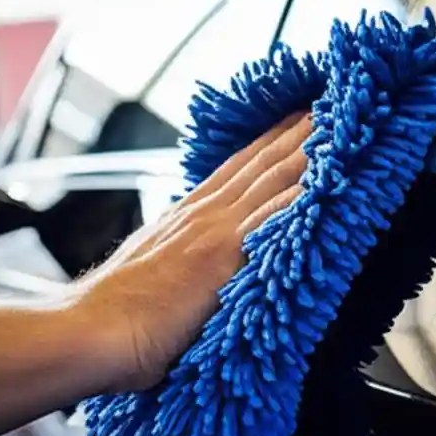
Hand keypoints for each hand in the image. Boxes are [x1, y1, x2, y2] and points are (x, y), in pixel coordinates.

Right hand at [69, 112, 310, 393]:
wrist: (90, 332)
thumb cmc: (115, 320)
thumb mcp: (152, 277)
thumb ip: (179, 265)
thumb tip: (193, 271)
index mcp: (186, 219)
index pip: (237, 168)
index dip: (269, 141)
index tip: (297, 118)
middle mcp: (203, 216)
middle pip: (262, 163)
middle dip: (299, 132)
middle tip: (336, 102)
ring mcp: (215, 232)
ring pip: (274, 177)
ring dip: (310, 149)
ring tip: (345, 123)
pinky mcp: (224, 255)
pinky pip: (273, 214)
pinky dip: (304, 192)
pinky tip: (332, 176)